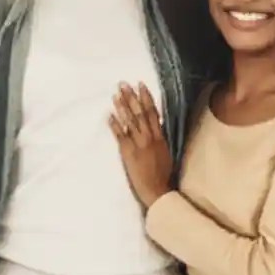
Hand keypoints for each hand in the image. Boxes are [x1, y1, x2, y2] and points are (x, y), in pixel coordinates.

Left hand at [107, 82, 172, 209]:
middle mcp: (149, 138)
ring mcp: (138, 144)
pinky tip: (109, 115)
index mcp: (160, 137)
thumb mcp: (166, 152)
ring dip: (122, 107)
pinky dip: (115, 125)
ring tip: (115, 95)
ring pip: (130, 122)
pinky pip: (121, 136)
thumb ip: (160, 138)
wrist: (158, 190)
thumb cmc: (163, 174)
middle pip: (140, 113)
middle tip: (123, 84)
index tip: (140, 85)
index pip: (153, 113)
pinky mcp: (128, 153)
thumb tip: (156, 124)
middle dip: (131, 97)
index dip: (146, 98)